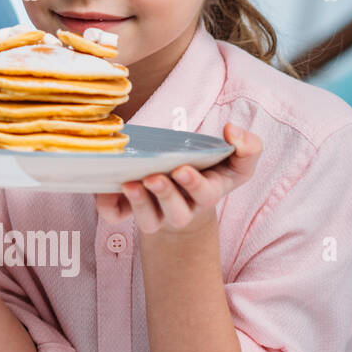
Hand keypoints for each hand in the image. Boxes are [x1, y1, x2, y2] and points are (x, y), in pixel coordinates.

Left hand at [93, 122, 263, 234]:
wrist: (187, 192)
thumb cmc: (212, 170)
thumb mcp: (238, 160)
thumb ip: (247, 146)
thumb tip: (232, 131)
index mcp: (208, 193)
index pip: (205, 195)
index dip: (194, 185)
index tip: (182, 169)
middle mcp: (182, 208)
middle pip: (177, 213)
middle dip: (166, 195)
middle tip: (154, 178)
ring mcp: (156, 213)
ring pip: (149, 220)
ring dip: (139, 204)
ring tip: (130, 184)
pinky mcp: (131, 212)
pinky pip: (117, 216)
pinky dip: (109, 206)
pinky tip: (104, 191)